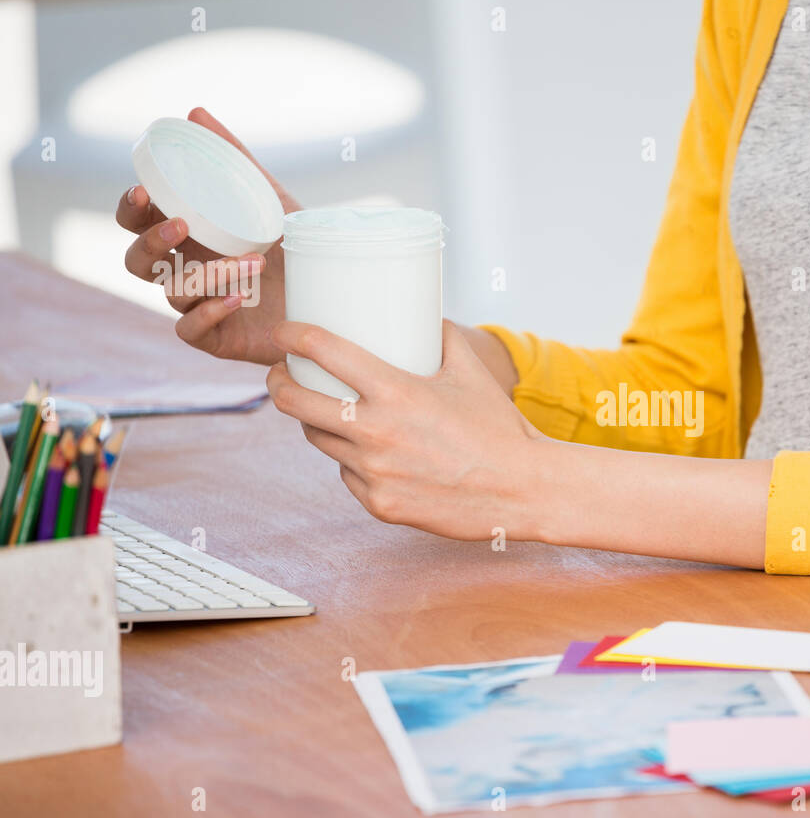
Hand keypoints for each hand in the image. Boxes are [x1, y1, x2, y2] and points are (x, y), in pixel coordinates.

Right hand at [116, 107, 300, 364]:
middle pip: (136, 261)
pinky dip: (209, 311)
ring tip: (252, 261)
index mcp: (190, 237)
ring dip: (208, 273)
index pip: (138, 222)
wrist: (334, 300)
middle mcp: (187, 271)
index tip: (144, 191)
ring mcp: (200, 305)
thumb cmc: (297, 249)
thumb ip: (235, 160)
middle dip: (149, 241)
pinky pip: (190, 328)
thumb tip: (195, 112)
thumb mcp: (271, 200)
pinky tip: (240, 297)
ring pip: (172, 291)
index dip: (130, 209)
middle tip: (180, 224)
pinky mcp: (217, 339)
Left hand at [265, 320, 547, 540]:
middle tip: (282, 375)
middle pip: (295, 402)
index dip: (292, 335)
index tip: (284, 331)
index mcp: (395, 392)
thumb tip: (425, 313)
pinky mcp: (379, 504)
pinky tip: (367, 454)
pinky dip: (353, 462)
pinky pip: (348, 476)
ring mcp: (373, 472)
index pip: (324, 351)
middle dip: (279, 384)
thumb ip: (443, 336)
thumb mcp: (471, 372)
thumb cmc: (499, 428)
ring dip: (314, 423)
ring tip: (322, 411)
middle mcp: (375, 432)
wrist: (522, 489)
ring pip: (319, 440)